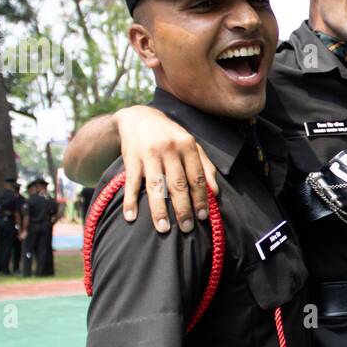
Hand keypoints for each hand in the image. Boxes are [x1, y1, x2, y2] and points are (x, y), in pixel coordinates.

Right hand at [114, 106, 218, 233]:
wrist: (138, 117)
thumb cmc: (170, 135)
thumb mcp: (191, 145)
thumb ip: (206, 166)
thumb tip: (215, 192)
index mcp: (187, 146)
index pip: (196, 177)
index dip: (200, 198)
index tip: (202, 217)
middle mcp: (169, 149)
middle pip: (178, 185)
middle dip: (183, 208)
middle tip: (187, 228)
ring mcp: (149, 155)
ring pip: (156, 186)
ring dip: (159, 210)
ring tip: (163, 228)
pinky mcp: (131, 159)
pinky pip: (132, 183)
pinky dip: (130, 201)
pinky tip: (131, 217)